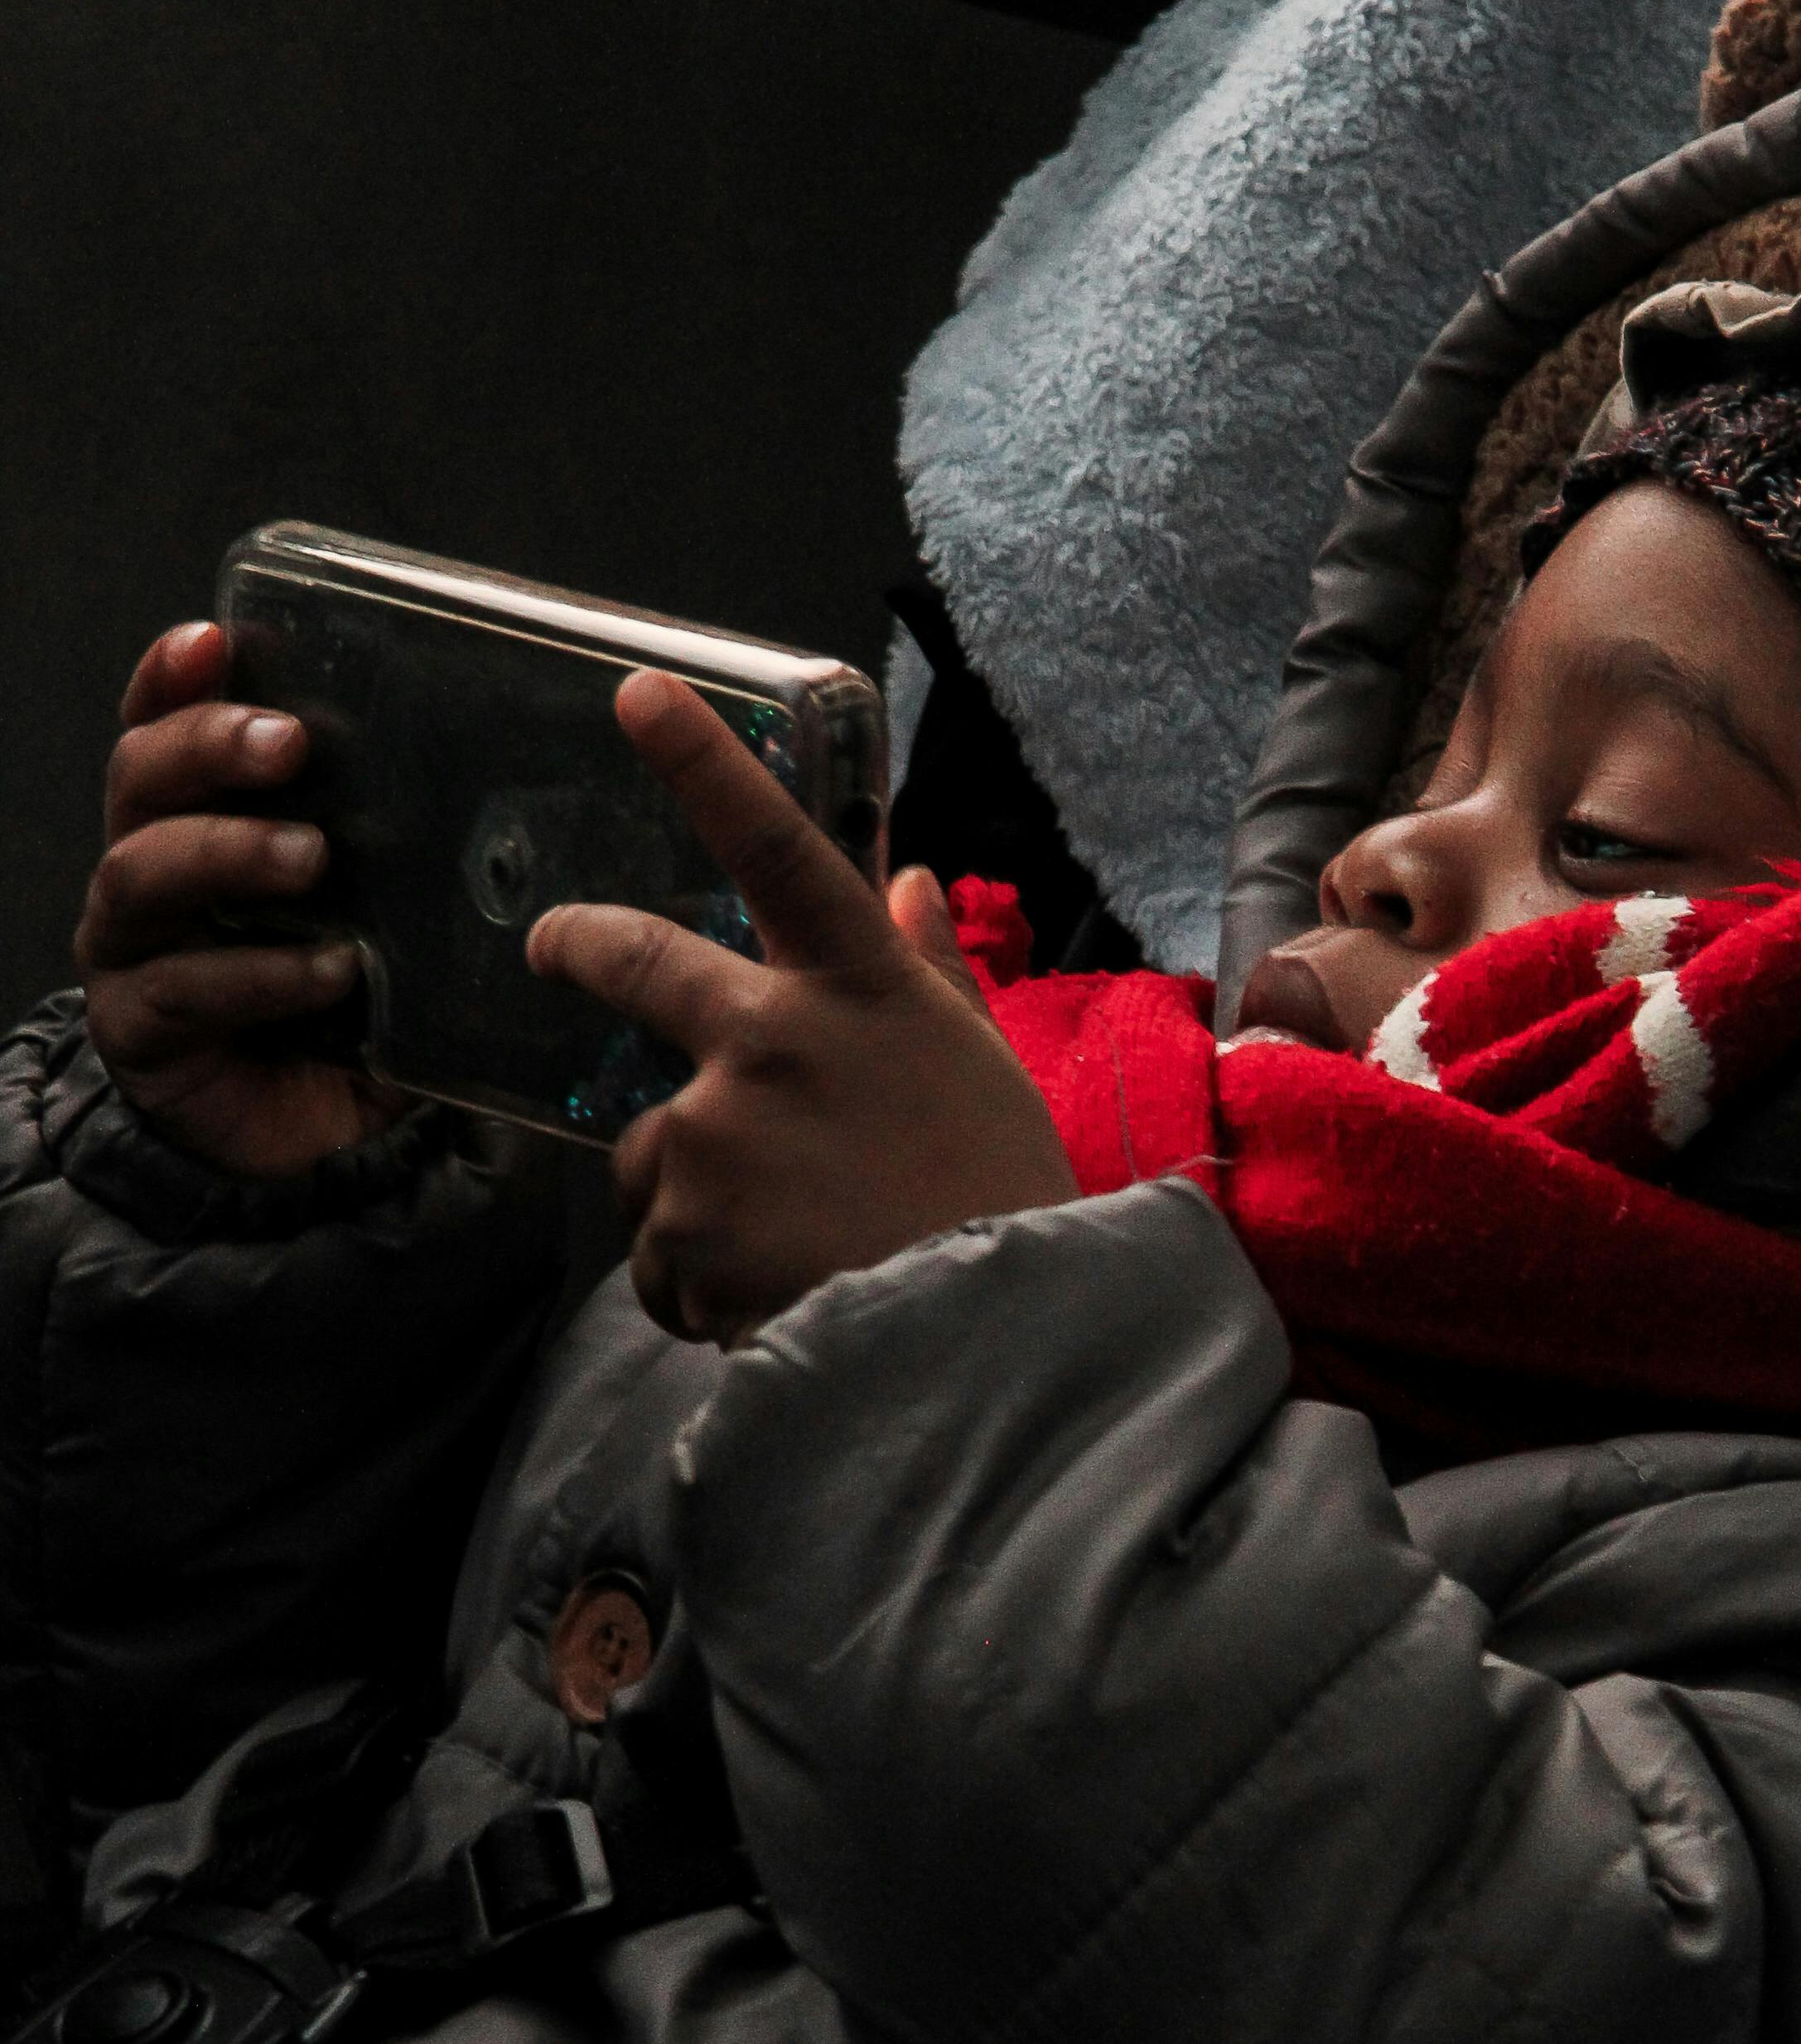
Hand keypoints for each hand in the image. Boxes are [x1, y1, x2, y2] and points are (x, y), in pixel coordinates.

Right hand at [76, 622, 411, 1175]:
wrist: (300, 1129)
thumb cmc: (336, 996)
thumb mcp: (375, 910)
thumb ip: (401, 852)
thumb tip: (523, 797)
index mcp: (193, 820)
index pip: (162, 727)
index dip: (175, 680)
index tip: (214, 640)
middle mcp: (148, 870)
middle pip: (142, 781)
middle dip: (207, 746)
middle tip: (287, 744)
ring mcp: (132, 949)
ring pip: (142, 874)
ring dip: (229, 852)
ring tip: (311, 859)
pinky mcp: (141, 1029)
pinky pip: (183, 989)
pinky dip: (258, 975)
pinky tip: (328, 972)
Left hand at [529, 670, 1078, 1343]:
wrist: (990, 1351)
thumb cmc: (1003, 1202)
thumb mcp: (983, 1070)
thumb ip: (931, 971)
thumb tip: (910, 883)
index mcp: (860, 991)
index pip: (778, 851)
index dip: (704, 766)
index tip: (636, 691)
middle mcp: (773, 1037)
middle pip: (634, 959)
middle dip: (578, 945)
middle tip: (554, 946)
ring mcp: (715, 1130)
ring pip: (652, 1151)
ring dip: (693, 1196)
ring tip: (791, 1249)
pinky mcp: (677, 1226)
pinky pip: (659, 1256)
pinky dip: (700, 1285)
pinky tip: (776, 1301)